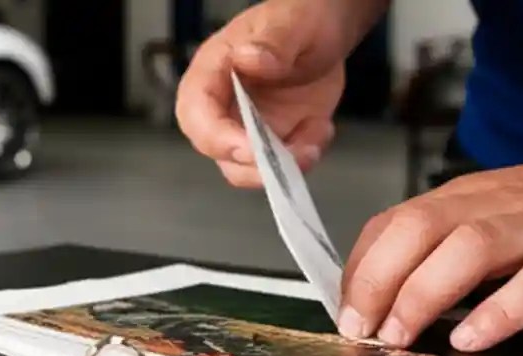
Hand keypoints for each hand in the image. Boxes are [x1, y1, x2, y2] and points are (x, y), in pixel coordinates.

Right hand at [175, 0, 361, 185]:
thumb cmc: (299, 19)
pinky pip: (281, 164)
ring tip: (318, 133)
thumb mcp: (292, 24)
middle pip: (217, 150)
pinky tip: (321, 126)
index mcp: (212, 72)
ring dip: (283, 164)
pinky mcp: (272, 140)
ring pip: (247, 168)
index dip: (217, 138)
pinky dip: (305, 154)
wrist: (326, 31)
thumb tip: (249, 58)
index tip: (251, 149)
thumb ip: (273, 42)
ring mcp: (246, 127)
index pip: (196, 113)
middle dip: (253, 165)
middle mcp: (222, 106)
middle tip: (294, 154)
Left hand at [338, 150, 522, 351]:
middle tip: (363, 328)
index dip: (362, 267)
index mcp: (474, 196)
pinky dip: (502, 309)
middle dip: (379, 281)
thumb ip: (449, 248)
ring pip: (471, 248)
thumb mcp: (501, 218)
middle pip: (421, 230)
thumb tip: (385, 294)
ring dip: (424, 294)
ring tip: (402, 333)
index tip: (345, 310)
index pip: (396, 221)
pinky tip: (475, 335)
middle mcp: (504, 205)